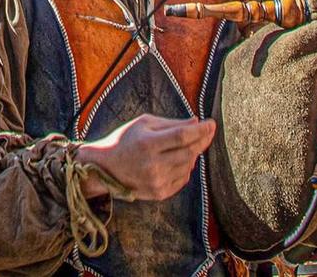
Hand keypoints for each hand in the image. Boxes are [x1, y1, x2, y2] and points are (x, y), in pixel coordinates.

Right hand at [76, 114, 215, 201]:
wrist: (105, 168)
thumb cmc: (125, 140)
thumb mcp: (144, 124)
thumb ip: (171, 124)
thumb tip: (196, 122)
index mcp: (147, 144)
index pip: (182, 136)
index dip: (200, 130)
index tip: (212, 123)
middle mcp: (153, 165)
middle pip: (189, 152)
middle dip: (202, 140)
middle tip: (208, 131)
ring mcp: (156, 182)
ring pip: (188, 166)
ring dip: (193, 154)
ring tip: (187, 145)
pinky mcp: (159, 193)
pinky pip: (183, 179)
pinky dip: (186, 168)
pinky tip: (178, 159)